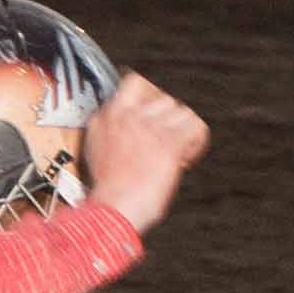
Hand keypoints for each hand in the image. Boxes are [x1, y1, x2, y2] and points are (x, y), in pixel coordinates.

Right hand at [78, 77, 206, 235]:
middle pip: (163, 97)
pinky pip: (196, 127)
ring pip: (182, 111)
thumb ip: (111, 132)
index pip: (135, 83)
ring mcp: (149, 126)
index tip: (154, 113)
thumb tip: (128, 129)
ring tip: (177, 150)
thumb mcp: (96, 153)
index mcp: (106, 117)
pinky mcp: (169, 141)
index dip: (150, 96)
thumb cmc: (108, 192)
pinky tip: (187, 156)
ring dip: (182, 130)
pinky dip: (197, 142)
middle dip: (168, 120)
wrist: (113, 209)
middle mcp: (128, 116)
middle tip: (164, 141)